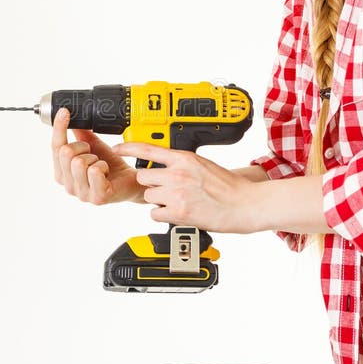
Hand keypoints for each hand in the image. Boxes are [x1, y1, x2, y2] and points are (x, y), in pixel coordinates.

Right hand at [51, 109, 144, 204]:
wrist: (131, 180)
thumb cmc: (111, 165)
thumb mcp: (93, 146)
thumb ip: (80, 133)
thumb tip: (70, 116)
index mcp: (62, 173)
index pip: (55, 147)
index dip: (59, 128)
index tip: (65, 112)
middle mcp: (68, 185)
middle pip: (65, 153)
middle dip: (82, 146)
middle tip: (93, 153)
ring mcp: (82, 193)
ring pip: (79, 162)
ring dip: (94, 158)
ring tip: (101, 164)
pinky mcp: (97, 197)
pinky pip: (94, 171)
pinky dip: (104, 166)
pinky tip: (107, 172)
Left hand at [112, 142, 257, 232]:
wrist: (245, 204)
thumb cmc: (229, 187)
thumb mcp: (203, 165)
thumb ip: (182, 164)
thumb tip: (165, 167)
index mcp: (185, 158)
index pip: (149, 148)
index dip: (128, 147)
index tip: (117, 148)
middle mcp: (178, 173)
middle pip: (143, 176)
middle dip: (152, 184)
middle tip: (167, 189)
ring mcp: (177, 193)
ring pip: (149, 196)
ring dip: (159, 201)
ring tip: (178, 202)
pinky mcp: (178, 213)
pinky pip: (155, 214)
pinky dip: (164, 216)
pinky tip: (179, 213)